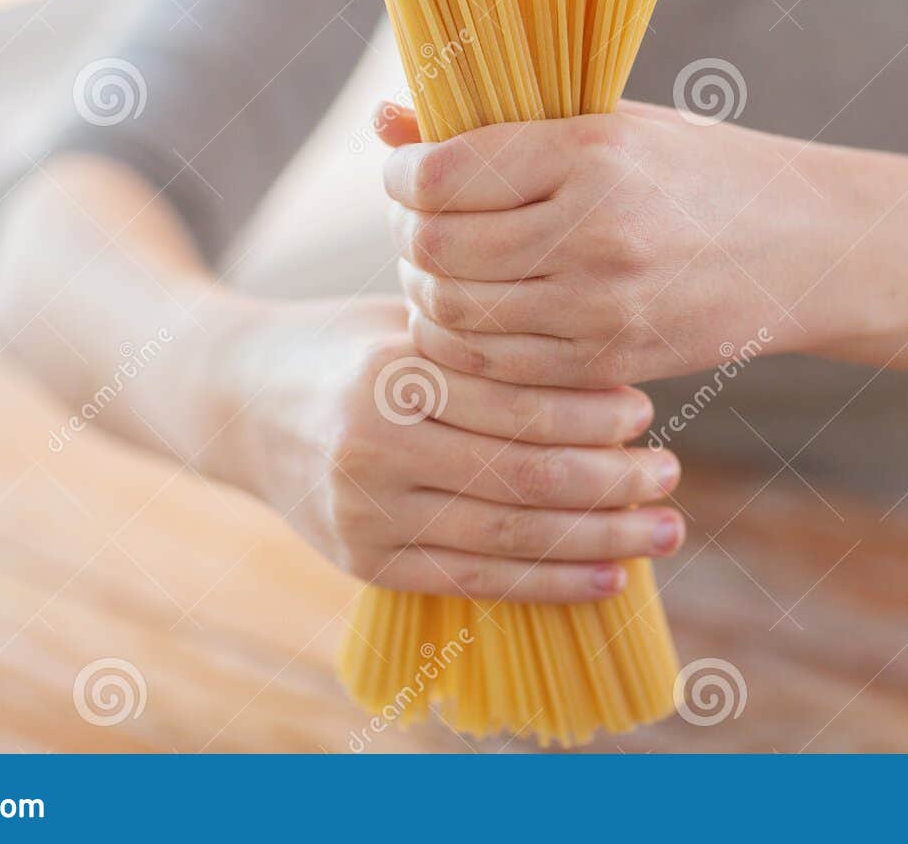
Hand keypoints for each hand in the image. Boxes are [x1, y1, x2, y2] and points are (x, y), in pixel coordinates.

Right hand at [196, 293, 683, 602]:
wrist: (237, 403)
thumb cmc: (347, 350)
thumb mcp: (407, 323)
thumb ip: (489, 351)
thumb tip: (613, 378)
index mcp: (388, 371)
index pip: (515, 402)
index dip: (590, 412)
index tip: (644, 410)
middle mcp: (371, 446)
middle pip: (520, 475)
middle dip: (611, 483)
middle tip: (670, 476)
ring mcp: (363, 514)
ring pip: (506, 536)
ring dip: (599, 540)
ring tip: (662, 530)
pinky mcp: (363, 563)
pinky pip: (473, 580)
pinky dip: (548, 584)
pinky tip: (607, 578)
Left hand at [379, 100, 846, 388]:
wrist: (806, 248)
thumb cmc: (698, 171)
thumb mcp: (608, 124)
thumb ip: (496, 126)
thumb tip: (385, 118)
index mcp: (590, 152)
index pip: (440, 175)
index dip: (399, 175)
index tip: (403, 170)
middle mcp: (593, 229)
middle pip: (436, 249)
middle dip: (405, 235)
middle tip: (414, 221)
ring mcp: (602, 304)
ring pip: (455, 313)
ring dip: (426, 292)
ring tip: (440, 268)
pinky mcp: (611, 358)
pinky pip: (497, 364)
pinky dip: (464, 342)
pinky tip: (474, 314)